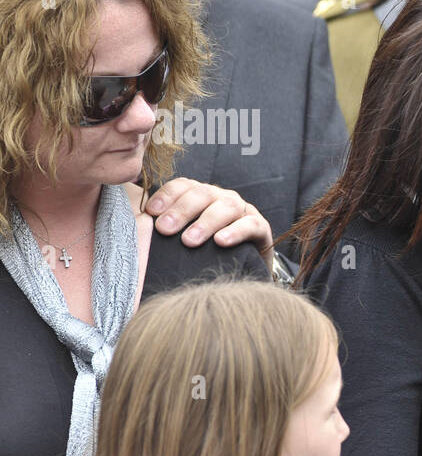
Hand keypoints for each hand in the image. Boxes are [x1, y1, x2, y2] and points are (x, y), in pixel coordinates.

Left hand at [147, 178, 275, 268]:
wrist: (242, 269)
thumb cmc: (204, 253)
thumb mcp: (181, 237)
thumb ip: (161, 227)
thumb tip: (127, 221)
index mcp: (199, 196)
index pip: (182, 186)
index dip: (166, 196)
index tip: (150, 213)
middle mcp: (220, 198)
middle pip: (202, 194)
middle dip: (182, 211)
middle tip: (165, 229)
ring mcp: (242, 211)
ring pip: (225, 206)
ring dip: (205, 222)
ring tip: (189, 241)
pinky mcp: (260, 227)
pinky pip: (250, 224)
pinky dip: (236, 231)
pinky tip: (221, 242)